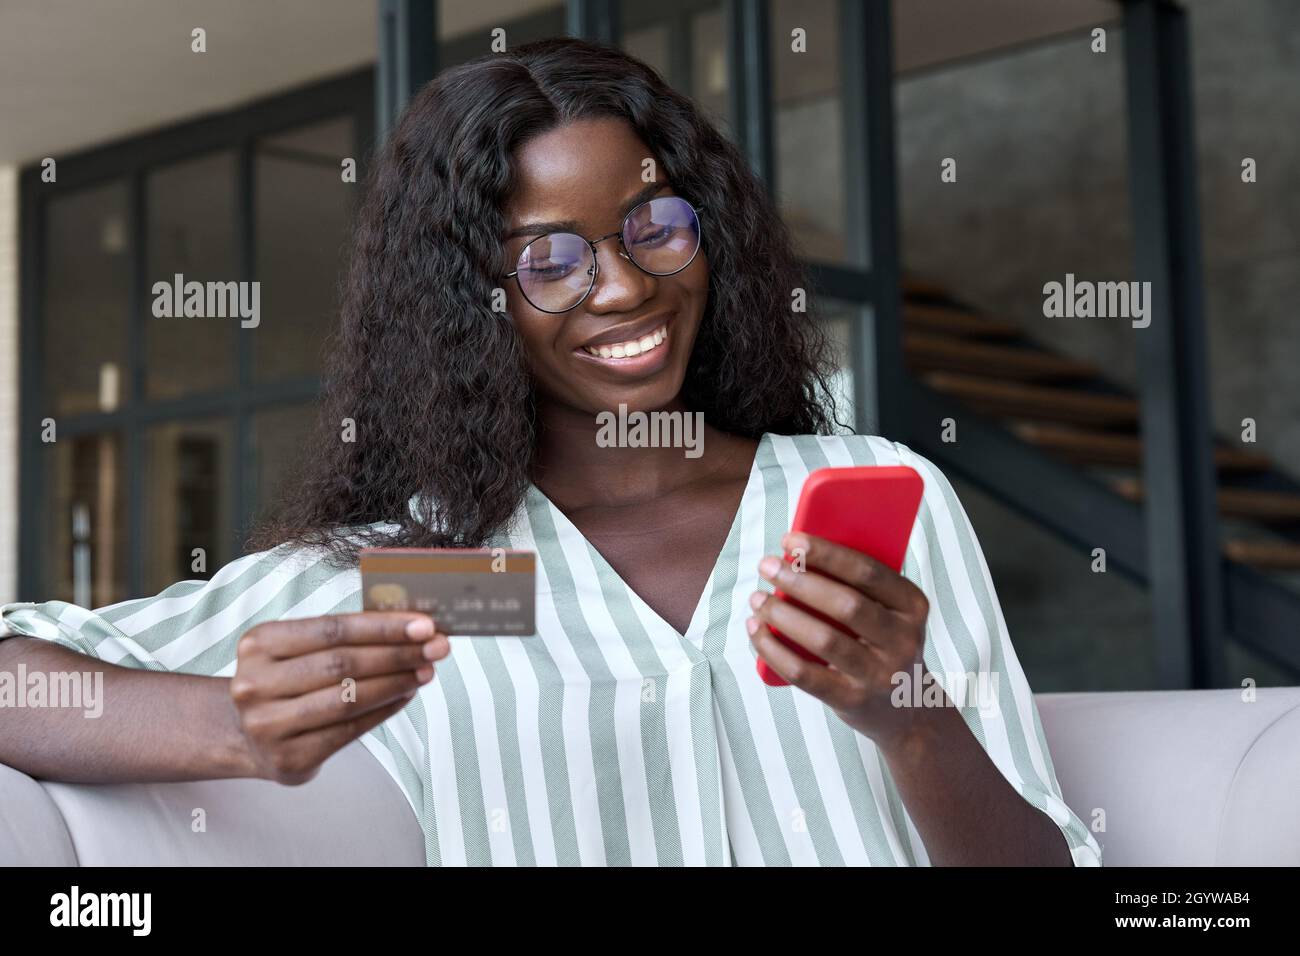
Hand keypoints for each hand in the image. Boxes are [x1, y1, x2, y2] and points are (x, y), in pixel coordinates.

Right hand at [230, 612, 449, 784]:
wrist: (249, 735)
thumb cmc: (288, 681)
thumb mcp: (299, 649)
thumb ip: (345, 637)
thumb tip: (411, 627)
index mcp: (259, 644)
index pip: (332, 629)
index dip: (382, 626)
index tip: (424, 624)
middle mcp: (255, 684)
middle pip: (342, 664)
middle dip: (398, 654)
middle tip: (436, 647)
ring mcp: (267, 725)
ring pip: (347, 699)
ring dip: (396, 683)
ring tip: (426, 671)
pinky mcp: (288, 758)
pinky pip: (348, 731)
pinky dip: (384, 710)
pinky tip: (406, 695)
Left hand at [747, 532, 930, 746]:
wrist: (907, 710)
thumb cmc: (883, 644)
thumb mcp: (889, 612)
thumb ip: (858, 586)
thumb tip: (797, 554)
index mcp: (912, 606)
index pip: (868, 572)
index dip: (826, 553)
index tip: (790, 540)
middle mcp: (902, 641)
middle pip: (845, 604)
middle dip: (799, 581)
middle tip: (766, 566)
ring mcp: (879, 674)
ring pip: (824, 639)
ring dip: (782, 614)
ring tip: (757, 598)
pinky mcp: (852, 701)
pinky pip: (805, 674)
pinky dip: (773, 649)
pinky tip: (757, 630)